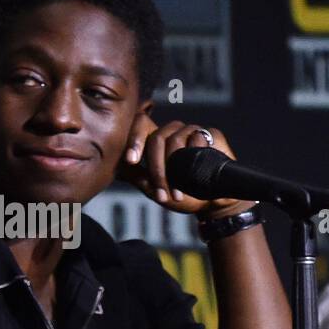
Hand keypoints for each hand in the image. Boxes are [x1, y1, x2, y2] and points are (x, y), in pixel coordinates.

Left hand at [116, 117, 253, 218]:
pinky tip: (198, 171)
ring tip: (177, 194)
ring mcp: (192, 131)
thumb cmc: (182, 196)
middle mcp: (173, 133)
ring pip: (175, 139)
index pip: (140, 124)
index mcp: (156, 142)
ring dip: (174, 170)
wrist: (213, 204)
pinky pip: (198, 137)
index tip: (131, 160)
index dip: (134, 138)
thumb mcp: (154, 190)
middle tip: (159, 192)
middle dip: (156, 168)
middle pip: (157, 137)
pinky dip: (195, 156)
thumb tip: (115, 168)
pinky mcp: (210, 133)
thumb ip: (137, 177)